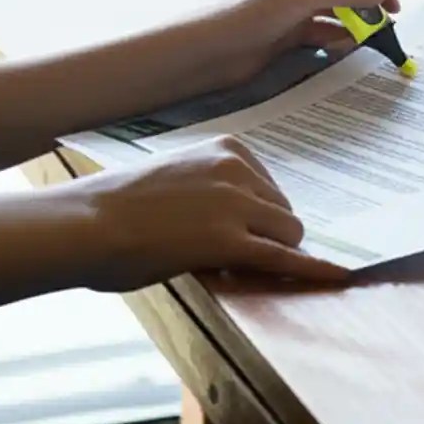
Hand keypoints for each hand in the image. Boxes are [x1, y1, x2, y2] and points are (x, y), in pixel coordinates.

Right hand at [79, 135, 348, 291]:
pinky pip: (286, 258)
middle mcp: (236, 168)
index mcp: (224, 148)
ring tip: (231, 266)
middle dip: (266, 235)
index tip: (253, 228)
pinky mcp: (230, 240)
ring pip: (288, 233)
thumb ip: (210, 188)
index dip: (259, 215)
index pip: (268, 185)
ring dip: (271, 253)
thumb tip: (236, 218)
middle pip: (283, 210)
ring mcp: (236, 203)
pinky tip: (338, 275)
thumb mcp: (173, 179)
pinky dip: (314, 269)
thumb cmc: (115, 205)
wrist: (85, 223)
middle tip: (229, 253)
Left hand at [216, 0, 402, 84]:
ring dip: (353, 21)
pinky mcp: (286, 35)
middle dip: (364, 1)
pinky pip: (321, 32)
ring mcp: (289, 9)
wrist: (207, 53)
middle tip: (386, 21)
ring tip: (369, 35)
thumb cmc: (246, 14)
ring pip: (333, 12)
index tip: (389, 0)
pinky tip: (347, 46)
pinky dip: (337, 38)